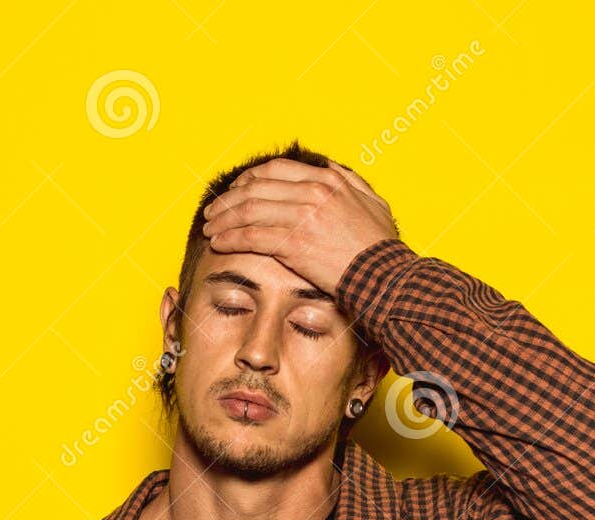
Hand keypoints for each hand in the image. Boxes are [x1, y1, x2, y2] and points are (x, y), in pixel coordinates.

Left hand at [200, 158, 398, 296]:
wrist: (385, 275)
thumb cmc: (381, 246)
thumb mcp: (373, 203)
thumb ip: (350, 181)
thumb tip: (331, 169)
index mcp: (327, 180)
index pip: (275, 170)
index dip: (249, 180)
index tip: (236, 191)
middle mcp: (311, 193)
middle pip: (255, 189)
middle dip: (228, 200)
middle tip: (213, 212)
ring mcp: (302, 217)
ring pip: (248, 211)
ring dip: (223, 220)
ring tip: (209, 229)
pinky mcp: (294, 244)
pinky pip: (252, 237)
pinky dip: (230, 238)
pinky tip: (219, 243)